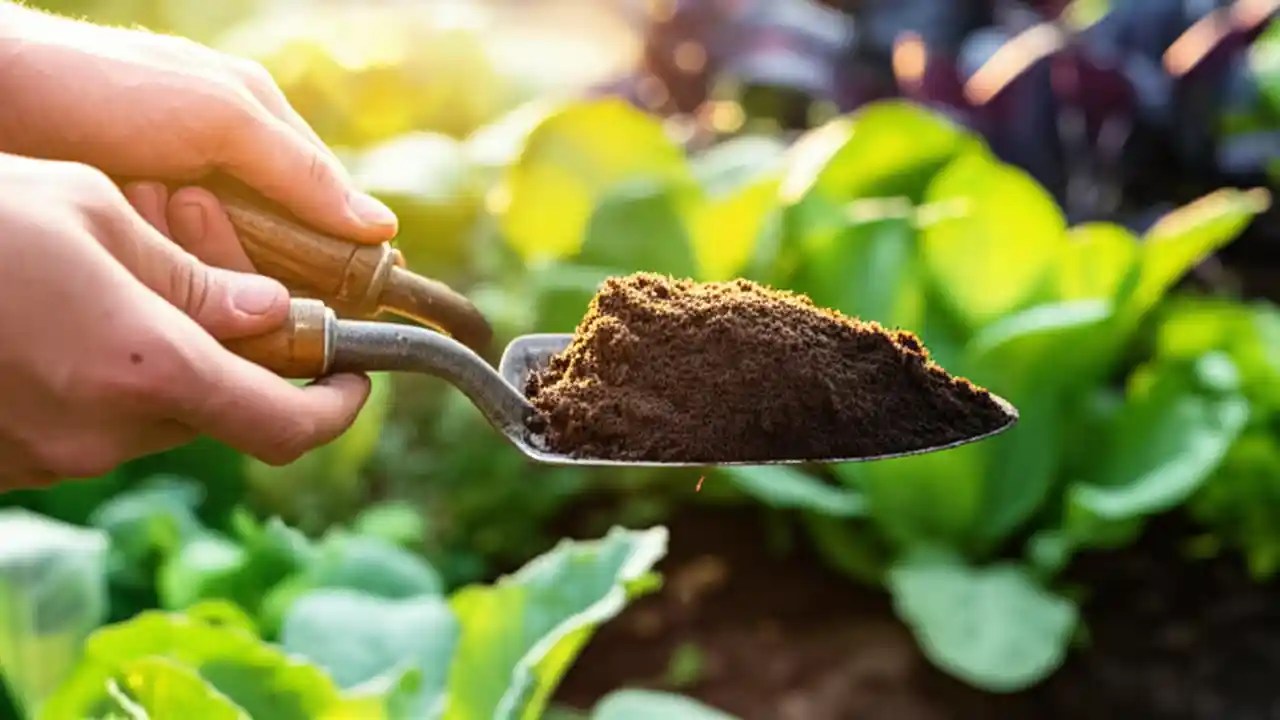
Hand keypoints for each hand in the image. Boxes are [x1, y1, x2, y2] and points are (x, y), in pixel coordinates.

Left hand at [0, 2, 395, 243]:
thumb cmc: (102, 88)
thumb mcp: (219, 118)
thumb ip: (299, 172)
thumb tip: (380, 227)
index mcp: (259, 125)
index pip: (329, 202)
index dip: (345, 252)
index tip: (355, 303)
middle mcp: (227, 168)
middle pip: (282, 245)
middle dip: (261, 263)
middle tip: (235, 271)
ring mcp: (181, 203)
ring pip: (232, 267)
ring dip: (208, 270)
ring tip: (168, 245)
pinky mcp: (139, 233)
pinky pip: (183, 278)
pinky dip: (172, 280)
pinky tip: (152, 274)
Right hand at [0, 152, 369, 489]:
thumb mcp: (91, 214)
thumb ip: (192, 275)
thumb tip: (269, 310)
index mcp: (150, 369)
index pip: (284, 425)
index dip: (335, 409)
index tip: (353, 379)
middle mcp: (107, 432)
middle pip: (219, 411)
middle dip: (235, 353)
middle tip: (209, 270)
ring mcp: (53, 459)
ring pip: (154, 415)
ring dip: (165, 361)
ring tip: (121, 279)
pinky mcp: (11, 465)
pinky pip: (93, 425)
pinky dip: (108, 379)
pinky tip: (73, 317)